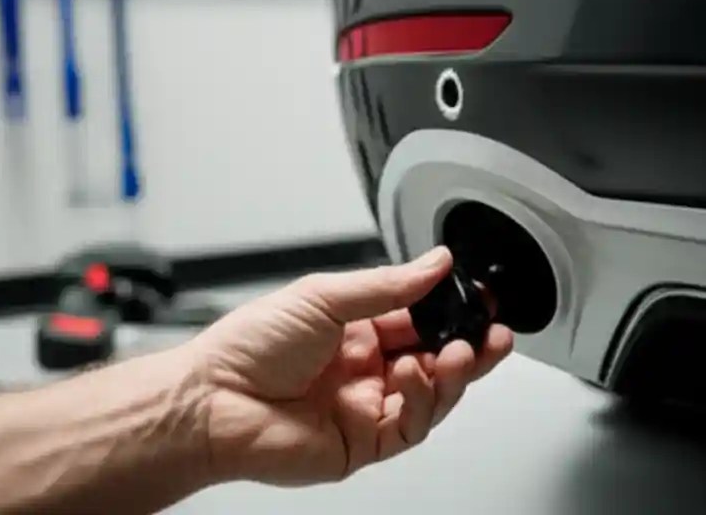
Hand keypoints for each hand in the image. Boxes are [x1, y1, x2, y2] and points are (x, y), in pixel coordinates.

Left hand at [186, 247, 513, 485]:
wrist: (212, 402)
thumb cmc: (247, 347)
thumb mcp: (324, 296)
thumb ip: (388, 284)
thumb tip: (436, 263)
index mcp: (357, 328)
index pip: (422, 317)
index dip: (454, 309)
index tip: (481, 296)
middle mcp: (367, 367)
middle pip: (437, 358)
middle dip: (471, 345)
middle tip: (493, 331)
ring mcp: (367, 406)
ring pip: (433, 394)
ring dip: (453, 372)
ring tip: (457, 352)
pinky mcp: (364, 443)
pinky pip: (412, 425)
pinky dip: (423, 400)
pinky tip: (416, 376)